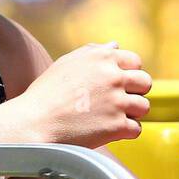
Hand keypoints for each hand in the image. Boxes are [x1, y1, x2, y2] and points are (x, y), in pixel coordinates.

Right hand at [0, 41, 151, 147]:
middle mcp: (113, 76)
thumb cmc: (47, 94)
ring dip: (131, 114)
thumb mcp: (67, 63)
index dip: (128, 74)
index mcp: (103, 57)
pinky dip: (125, 132)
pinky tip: (109, 131)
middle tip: (118, 102)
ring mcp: (117, 101)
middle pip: (145, 83)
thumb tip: (116, 45)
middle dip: (135, 92)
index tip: (118, 85)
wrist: (34, 123)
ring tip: (111, 117)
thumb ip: (94, 52)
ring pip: (144, 107)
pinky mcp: (117, 125)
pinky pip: (137, 129)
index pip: (135, 61)